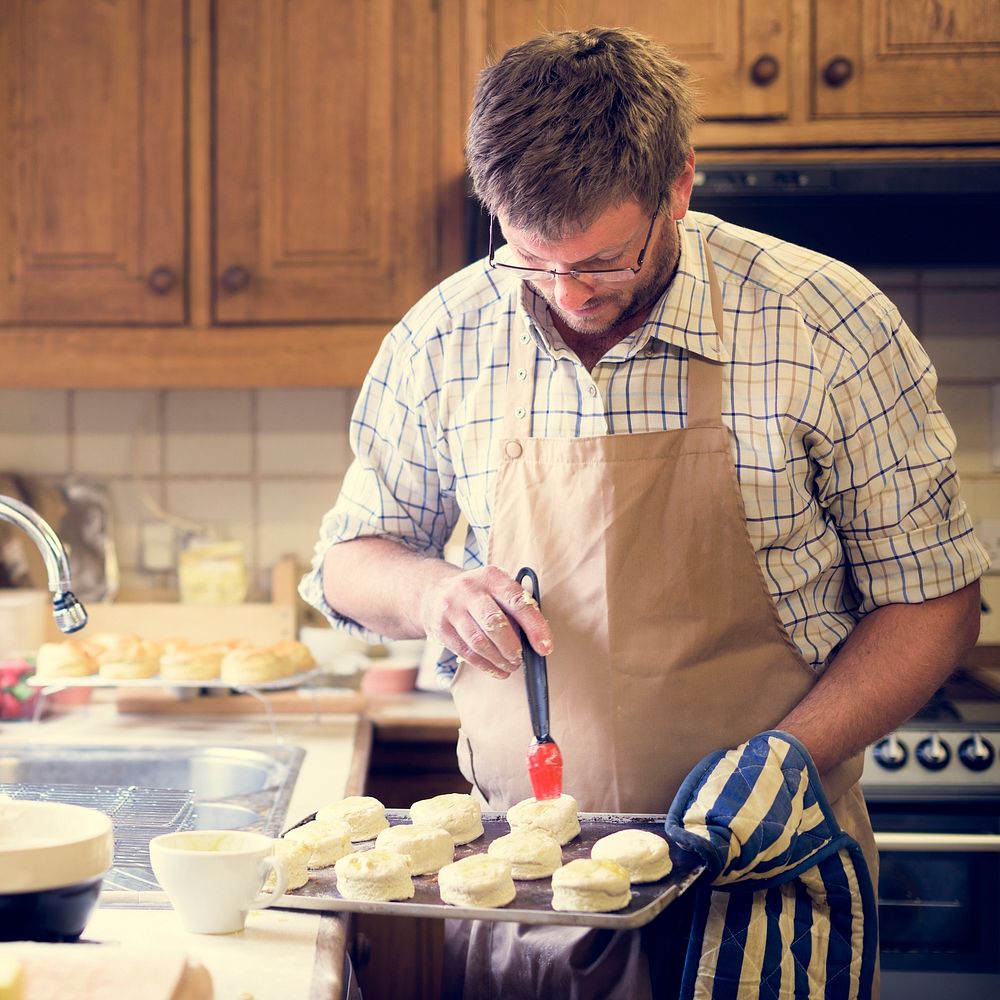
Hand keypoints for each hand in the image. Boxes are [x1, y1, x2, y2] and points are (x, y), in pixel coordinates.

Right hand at [419, 564, 552, 678]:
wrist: (433, 591)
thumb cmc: (477, 593)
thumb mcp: (495, 588)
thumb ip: (514, 608)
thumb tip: (535, 639)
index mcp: (491, 577)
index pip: (518, 602)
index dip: (535, 627)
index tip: (545, 647)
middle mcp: (469, 590)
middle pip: (495, 623)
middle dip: (512, 647)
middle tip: (521, 659)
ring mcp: (452, 609)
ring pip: (479, 642)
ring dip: (499, 659)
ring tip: (511, 665)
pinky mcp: (441, 628)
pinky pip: (466, 652)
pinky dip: (485, 665)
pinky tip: (497, 669)